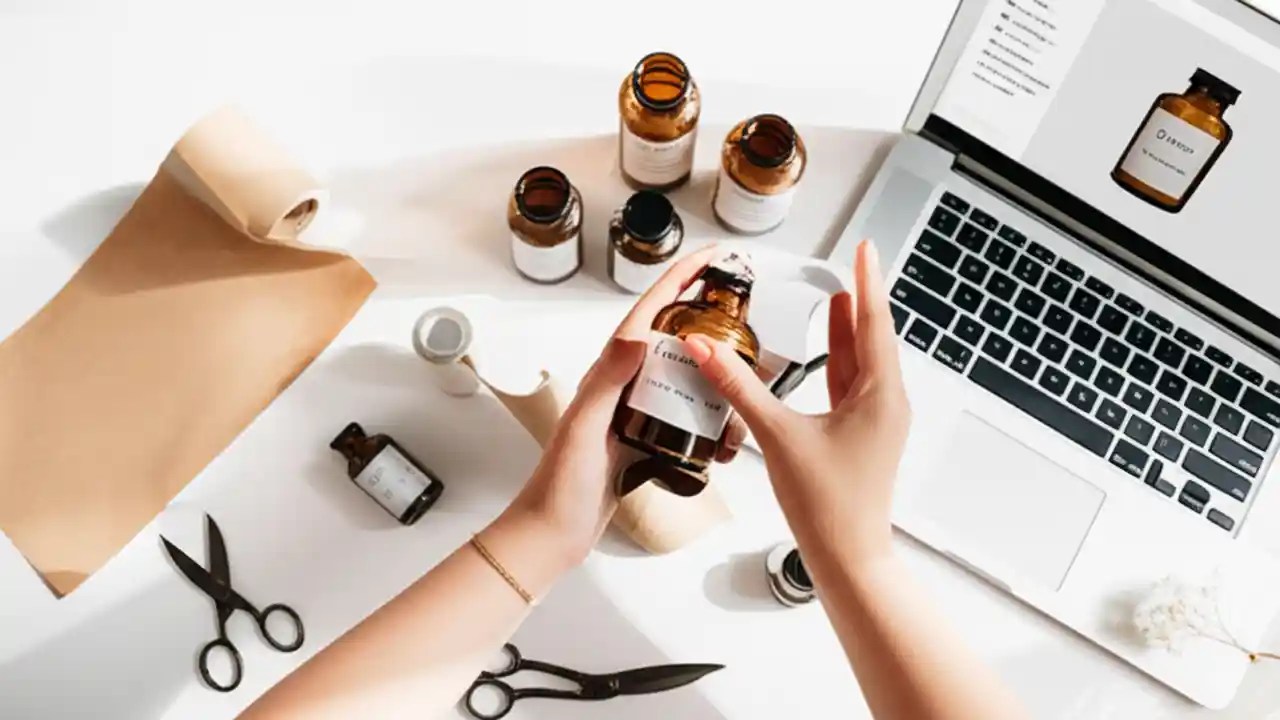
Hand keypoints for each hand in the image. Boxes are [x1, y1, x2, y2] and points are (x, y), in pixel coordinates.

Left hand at [502, 246, 747, 567]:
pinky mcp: (644, 440)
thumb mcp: (582, 429)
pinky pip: (684, 418)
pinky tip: (725, 431)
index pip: (647, 314)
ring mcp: (634, 414)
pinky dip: (708, 420)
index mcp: (606, 374)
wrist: (552, 534)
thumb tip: (637, 337)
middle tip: (743, 315)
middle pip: (673, 339)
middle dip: (707, 322)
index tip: (708, 258)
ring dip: (715, 376)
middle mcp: (621, 387)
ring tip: (745, 377)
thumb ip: (606, 383)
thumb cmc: (558, 487)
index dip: (678, 281)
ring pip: (684, 379)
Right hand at [685, 240, 909, 565]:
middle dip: (858, 300)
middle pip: (872, 337)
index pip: (874, 322)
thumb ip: (738, 388)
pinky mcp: (862, 438)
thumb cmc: (827, 505)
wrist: (848, 559)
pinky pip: (853, 386)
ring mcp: (877, 422)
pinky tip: (829, 354)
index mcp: (880, 395)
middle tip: (852, 265)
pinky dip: (840, 362)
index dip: (868, 281)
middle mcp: (886, 403)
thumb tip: (706, 350)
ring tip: (839, 298)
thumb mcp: (776, 436)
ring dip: (848, 330)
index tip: (867, 248)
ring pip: (863, 363)